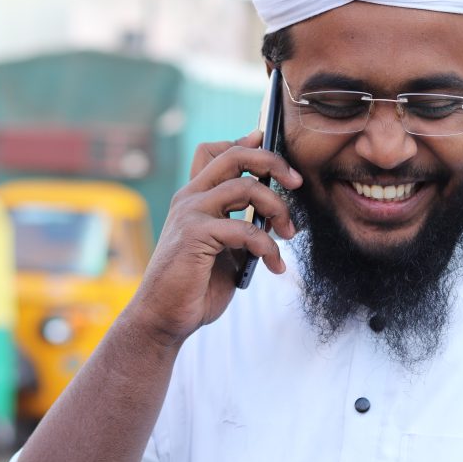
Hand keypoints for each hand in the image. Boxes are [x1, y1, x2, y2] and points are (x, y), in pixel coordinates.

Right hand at [125, 130, 301, 346]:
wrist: (164, 318)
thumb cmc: (195, 285)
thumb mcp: (225, 249)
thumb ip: (241, 225)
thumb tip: (273, 211)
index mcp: (194, 197)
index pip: (215, 151)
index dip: (246, 143)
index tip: (272, 148)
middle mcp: (189, 198)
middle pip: (234, 156)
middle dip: (272, 161)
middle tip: (297, 182)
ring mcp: (190, 214)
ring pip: (245, 187)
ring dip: (277, 208)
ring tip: (289, 234)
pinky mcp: (194, 235)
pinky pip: (246, 229)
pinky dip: (268, 247)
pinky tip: (275, 266)